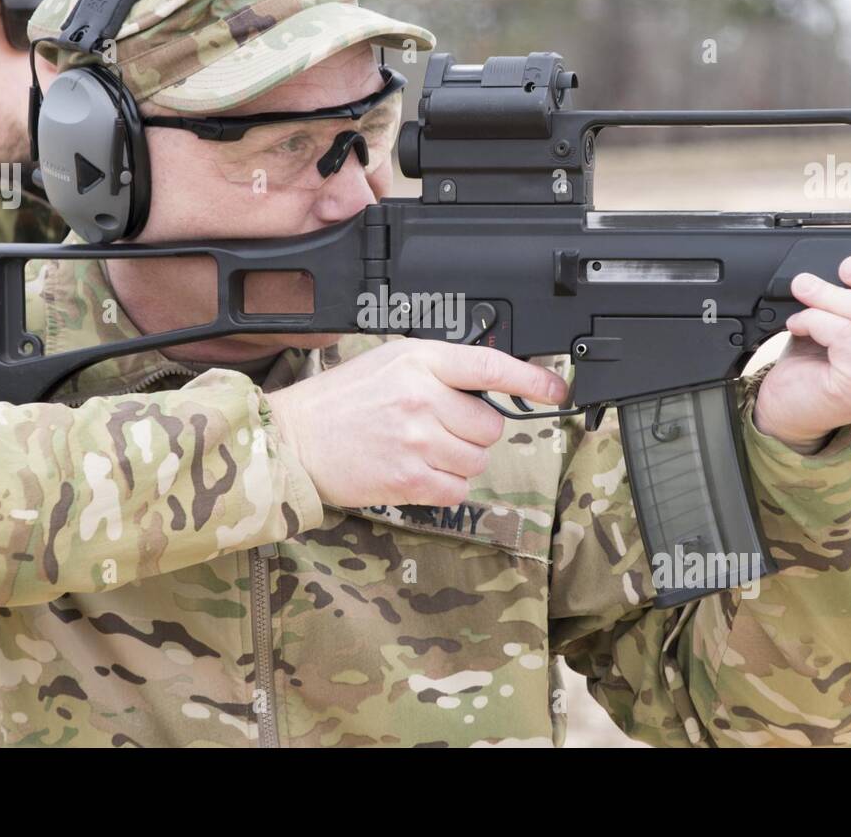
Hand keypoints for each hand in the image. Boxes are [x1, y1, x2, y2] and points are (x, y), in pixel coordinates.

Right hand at [268, 339, 567, 505]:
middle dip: (472, 433)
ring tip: (419, 450)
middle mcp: (422, 397)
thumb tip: (491, 383)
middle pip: (490, 426)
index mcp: (419, 360)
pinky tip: (416, 473)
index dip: (531, 380)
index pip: (490, 366)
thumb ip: (439, 368)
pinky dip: (445, 487)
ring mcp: (417, 440)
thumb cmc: (340, 401)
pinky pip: (458, 490)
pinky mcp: (410, 479)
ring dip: (458, 461)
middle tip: (437, 430)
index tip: (556, 390)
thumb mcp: (389, 362)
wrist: (294, 439)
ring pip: (477, 460)